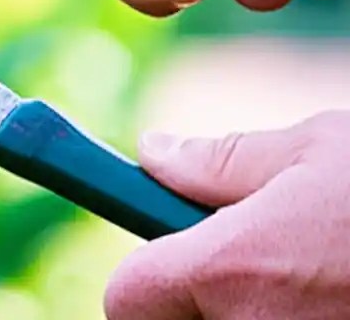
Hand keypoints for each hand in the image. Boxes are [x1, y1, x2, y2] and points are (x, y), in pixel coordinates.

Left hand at [105, 112, 349, 318]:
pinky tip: (334, 297)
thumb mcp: (318, 152)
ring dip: (252, 310)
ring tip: (312, 274)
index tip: (169, 253)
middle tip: (256, 263)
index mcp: (232, 270)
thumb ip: (221, 161)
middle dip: (201, 296)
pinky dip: (295, 319)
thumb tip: (154, 152)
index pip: (125, 297)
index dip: (143, 275)